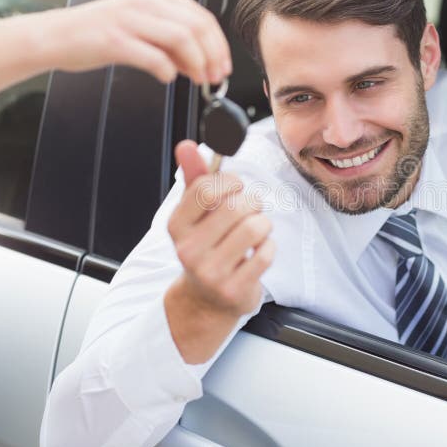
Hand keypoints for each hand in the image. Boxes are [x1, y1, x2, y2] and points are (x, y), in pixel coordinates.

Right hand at [41, 0, 230, 83]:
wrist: (56, 36)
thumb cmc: (99, 34)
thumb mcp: (142, 28)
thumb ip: (172, 43)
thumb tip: (203, 64)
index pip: (202, 17)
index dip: (219, 45)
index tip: (224, 66)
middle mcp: (145, 2)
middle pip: (197, 27)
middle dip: (213, 56)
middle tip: (214, 77)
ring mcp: (129, 19)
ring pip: (181, 38)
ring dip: (196, 64)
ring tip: (196, 79)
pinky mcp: (115, 40)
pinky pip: (154, 57)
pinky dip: (167, 71)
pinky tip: (167, 78)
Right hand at [167, 140, 273, 318]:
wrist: (205, 300)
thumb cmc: (205, 246)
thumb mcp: (195, 213)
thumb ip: (194, 177)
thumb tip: (187, 145)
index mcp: (177, 226)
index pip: (205, 188)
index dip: (229, 181)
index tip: (235, 187)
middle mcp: (189, 250)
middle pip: (235, 206)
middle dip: (252, 202)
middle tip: (250, 209)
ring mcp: (211, 272)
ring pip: (255, 227)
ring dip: (263, 223)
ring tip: (254, 230)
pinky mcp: (234, 288)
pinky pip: (266, 252)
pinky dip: (268, 247)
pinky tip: (256, 252)